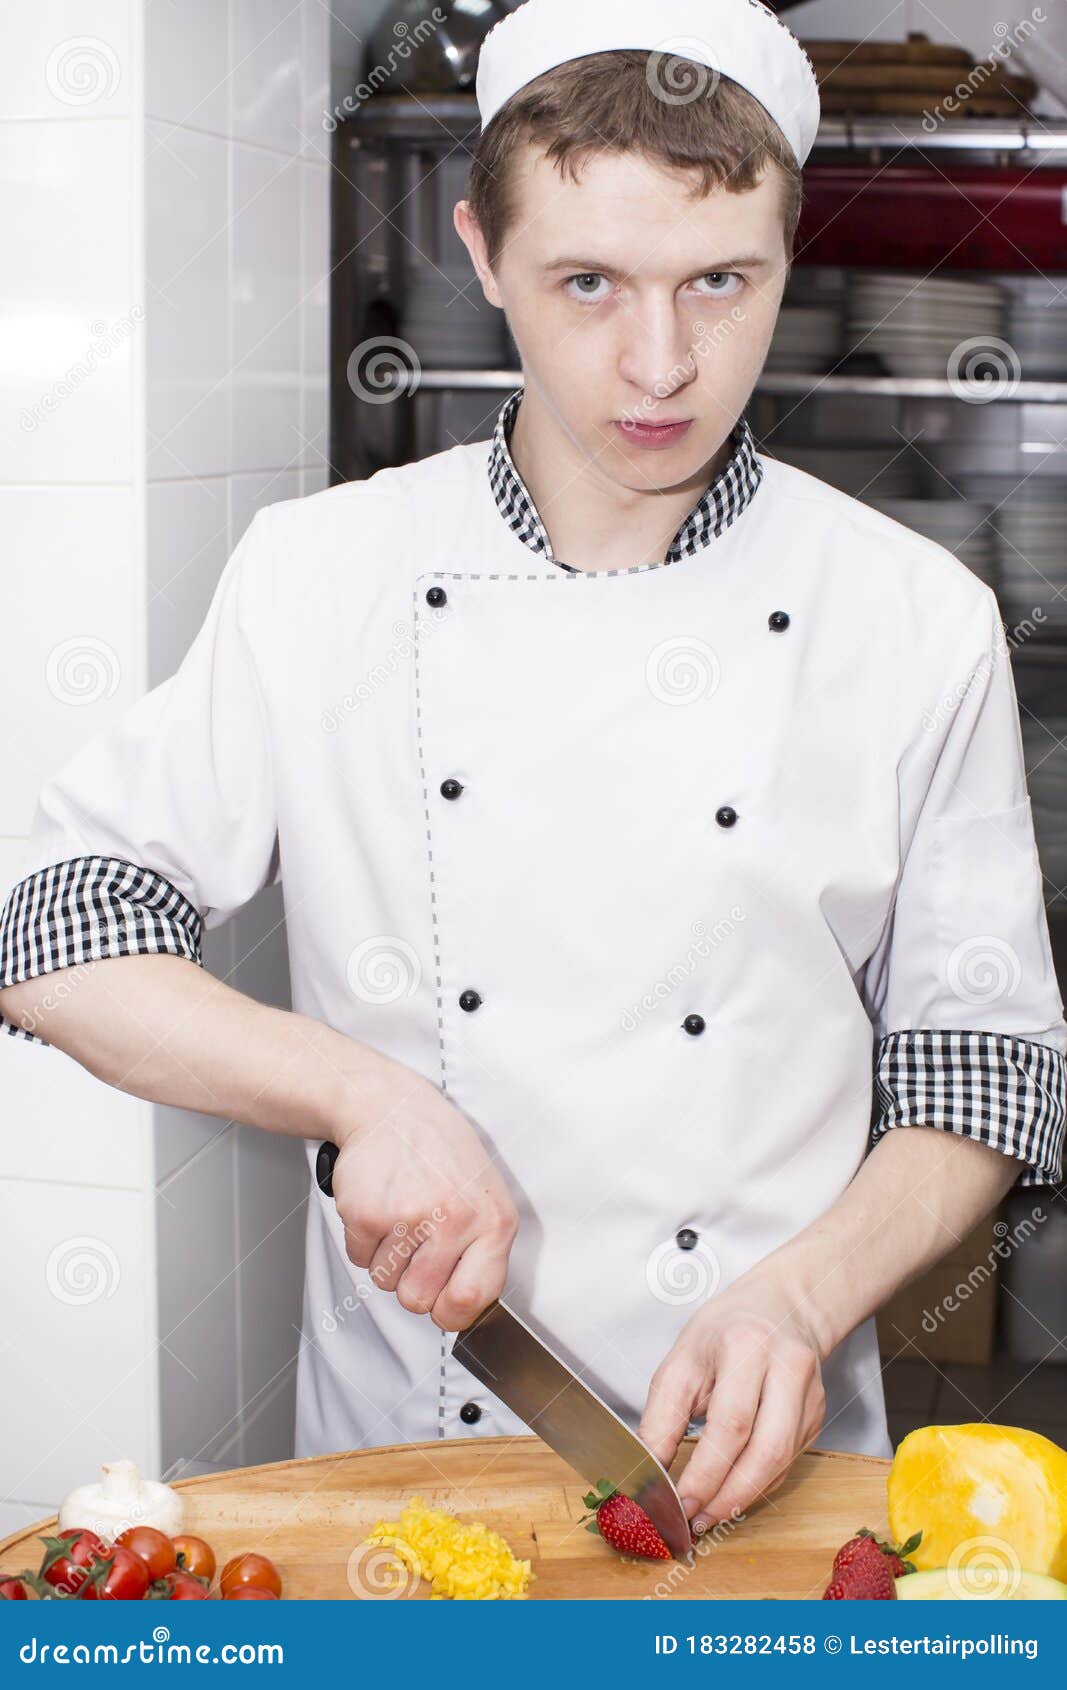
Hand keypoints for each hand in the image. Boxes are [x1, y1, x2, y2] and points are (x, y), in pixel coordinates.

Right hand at [327, 1059, 517, 1331]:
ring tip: (398, 1215)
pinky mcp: (367, 1214)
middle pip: (418, 1301)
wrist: (391, 1106)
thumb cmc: (440, 1153)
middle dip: (410, 1281)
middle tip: (414, 1243)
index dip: (451, 1312)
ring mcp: (409, 1217)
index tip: (442, 1303)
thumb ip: (482, 1251)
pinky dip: (362, 1239)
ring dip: (385, 1258)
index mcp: (493, 1221)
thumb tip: (467, 1309)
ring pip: (384, 1282)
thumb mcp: (485, 1194)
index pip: (474, 1299)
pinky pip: (358, 1259)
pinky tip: (379, 1204)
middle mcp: (454, 1220)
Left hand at [637, 1266, 826, 1533]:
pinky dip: (757, 1485)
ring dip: (741, 1498)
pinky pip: (787, 1463)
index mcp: (747, 1346)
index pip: (729, 1424)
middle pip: (765, 1451)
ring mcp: (810, 1395)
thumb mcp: (681, 1361)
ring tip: (708, 1514)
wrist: (779, 1308)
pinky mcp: (818, 1416)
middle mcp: (788, 1368)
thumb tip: (646, 1471)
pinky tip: (732, 1493)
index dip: (703, 1473)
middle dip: (726, 1496)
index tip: (676, 1503)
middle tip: (694, 1521)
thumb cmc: (722, 1333)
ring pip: (780, 1464)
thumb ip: (661, 1417)